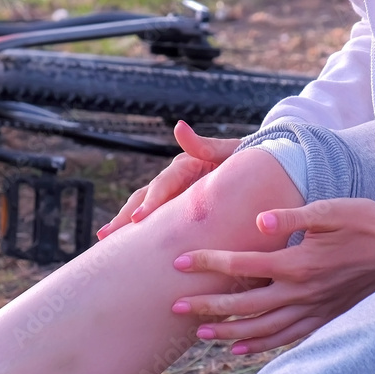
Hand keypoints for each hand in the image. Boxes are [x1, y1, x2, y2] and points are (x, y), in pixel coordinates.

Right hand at [97, 121, 240, 238]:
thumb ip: (206, 144)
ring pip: (147, 211)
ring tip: (107, 241)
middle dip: (126, 216)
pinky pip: (161, 223)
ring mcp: (178, 197)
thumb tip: (178, 126)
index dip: (150, 201)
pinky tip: (129, 248)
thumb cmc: (252, 160)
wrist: (267, 171)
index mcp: (186, 166)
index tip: (139, 219)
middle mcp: (177, 181)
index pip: (162, 184)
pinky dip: (144, 234)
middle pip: (145, 197)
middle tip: (108, 235)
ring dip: (126, 225)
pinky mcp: (183, 211)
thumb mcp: (232, 151)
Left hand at [170, 199, 374, 353]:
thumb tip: (259, 222)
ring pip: (263, 328)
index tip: (179, 262)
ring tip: (200, 335)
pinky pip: (288, 338)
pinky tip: (241, 350)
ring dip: (229, 333)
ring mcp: (313, 309)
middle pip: (245, 305)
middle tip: (175, 307)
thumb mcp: (331, 210)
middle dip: (207, 307)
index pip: (242, 265)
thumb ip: (293, 216)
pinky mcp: (325, 318)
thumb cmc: (366, 223)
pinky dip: (262, 346)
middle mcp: (301, 292)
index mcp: (297, 263)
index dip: (208, 263)